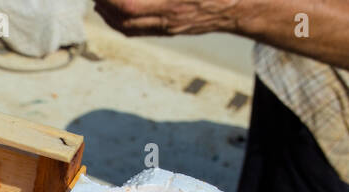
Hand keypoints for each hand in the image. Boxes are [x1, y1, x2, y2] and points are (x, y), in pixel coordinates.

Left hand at [94, 0, 249, 36]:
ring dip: (108, 13)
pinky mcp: (172, 30)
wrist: (245, 6)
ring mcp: (170, 27)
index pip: (128, 5)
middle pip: (123, 18)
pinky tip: (114, 11)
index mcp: (174, 3)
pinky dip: (120, 22)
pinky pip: (137, 31)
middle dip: (104, 3)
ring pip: (127, 27)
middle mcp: (169, 18)